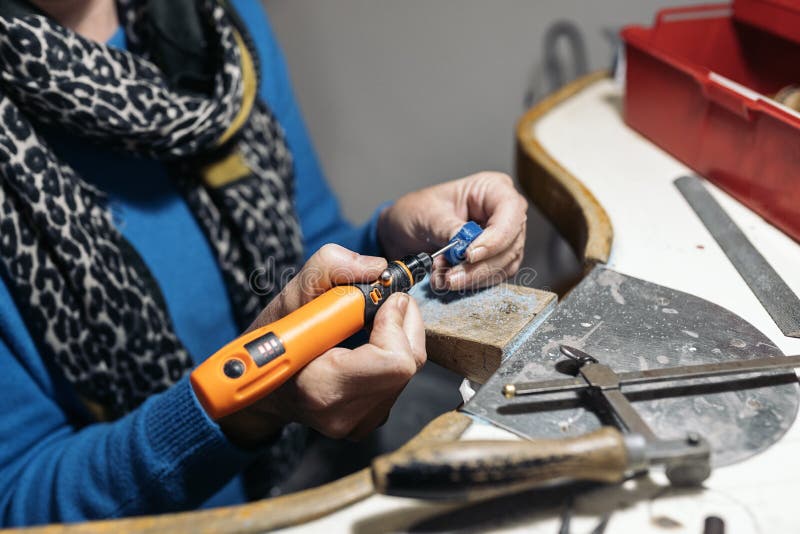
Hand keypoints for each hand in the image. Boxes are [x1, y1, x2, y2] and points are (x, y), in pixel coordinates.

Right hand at [218, 244, 425, 447]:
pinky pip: (400, 380)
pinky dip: (393, 354)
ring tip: (371, 324)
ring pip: (409, 370)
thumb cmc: (274, 342)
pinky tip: (369, 344)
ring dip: (399, 337)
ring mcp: (359, 423)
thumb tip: (376, 267)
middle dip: (404, 324)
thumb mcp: (291, 295)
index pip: (394, 362)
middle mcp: (345, 414)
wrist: (259, 389)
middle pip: (408, 363)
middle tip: (386, 301)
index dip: (396, 323)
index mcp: (323, 388)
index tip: (384, 300)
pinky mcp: (368, 422)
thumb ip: (330, 268)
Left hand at [378, 172, 527, 290]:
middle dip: (479, 265)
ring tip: (442, 277)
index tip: (470, 255)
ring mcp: (503, 238)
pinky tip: (447, 279)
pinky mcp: (496, 260)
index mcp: (493, 189)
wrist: (405, 230)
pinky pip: (493, 276)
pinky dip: (470, 282)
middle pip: (510, 243)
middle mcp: (504, 213)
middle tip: (451, 276)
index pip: (511, 211)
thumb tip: (463, 245)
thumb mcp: (428, 213)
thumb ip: (448, 228)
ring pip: (503, 264)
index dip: (496, 237)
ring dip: (472, 277)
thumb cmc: (418, 211)